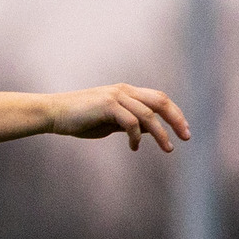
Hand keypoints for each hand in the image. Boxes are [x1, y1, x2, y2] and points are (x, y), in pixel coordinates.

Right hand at [47, 83, 190, 151]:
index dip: (175, 113)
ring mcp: (116, 96)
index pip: (159, 98)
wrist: (52, 113)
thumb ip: (130, 123)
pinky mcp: (107, 105)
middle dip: (177, 119)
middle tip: (186, 137)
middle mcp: (124, 90)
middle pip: (161, 101)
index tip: (183, 130)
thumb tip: (151, 131)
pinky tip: (134, 148)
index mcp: (126, 91)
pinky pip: (131, 122)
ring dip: (161, 133)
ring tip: (168, 149)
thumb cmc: (79, 119)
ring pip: (149, 115)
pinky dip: (137, 137)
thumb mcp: (109, 122)